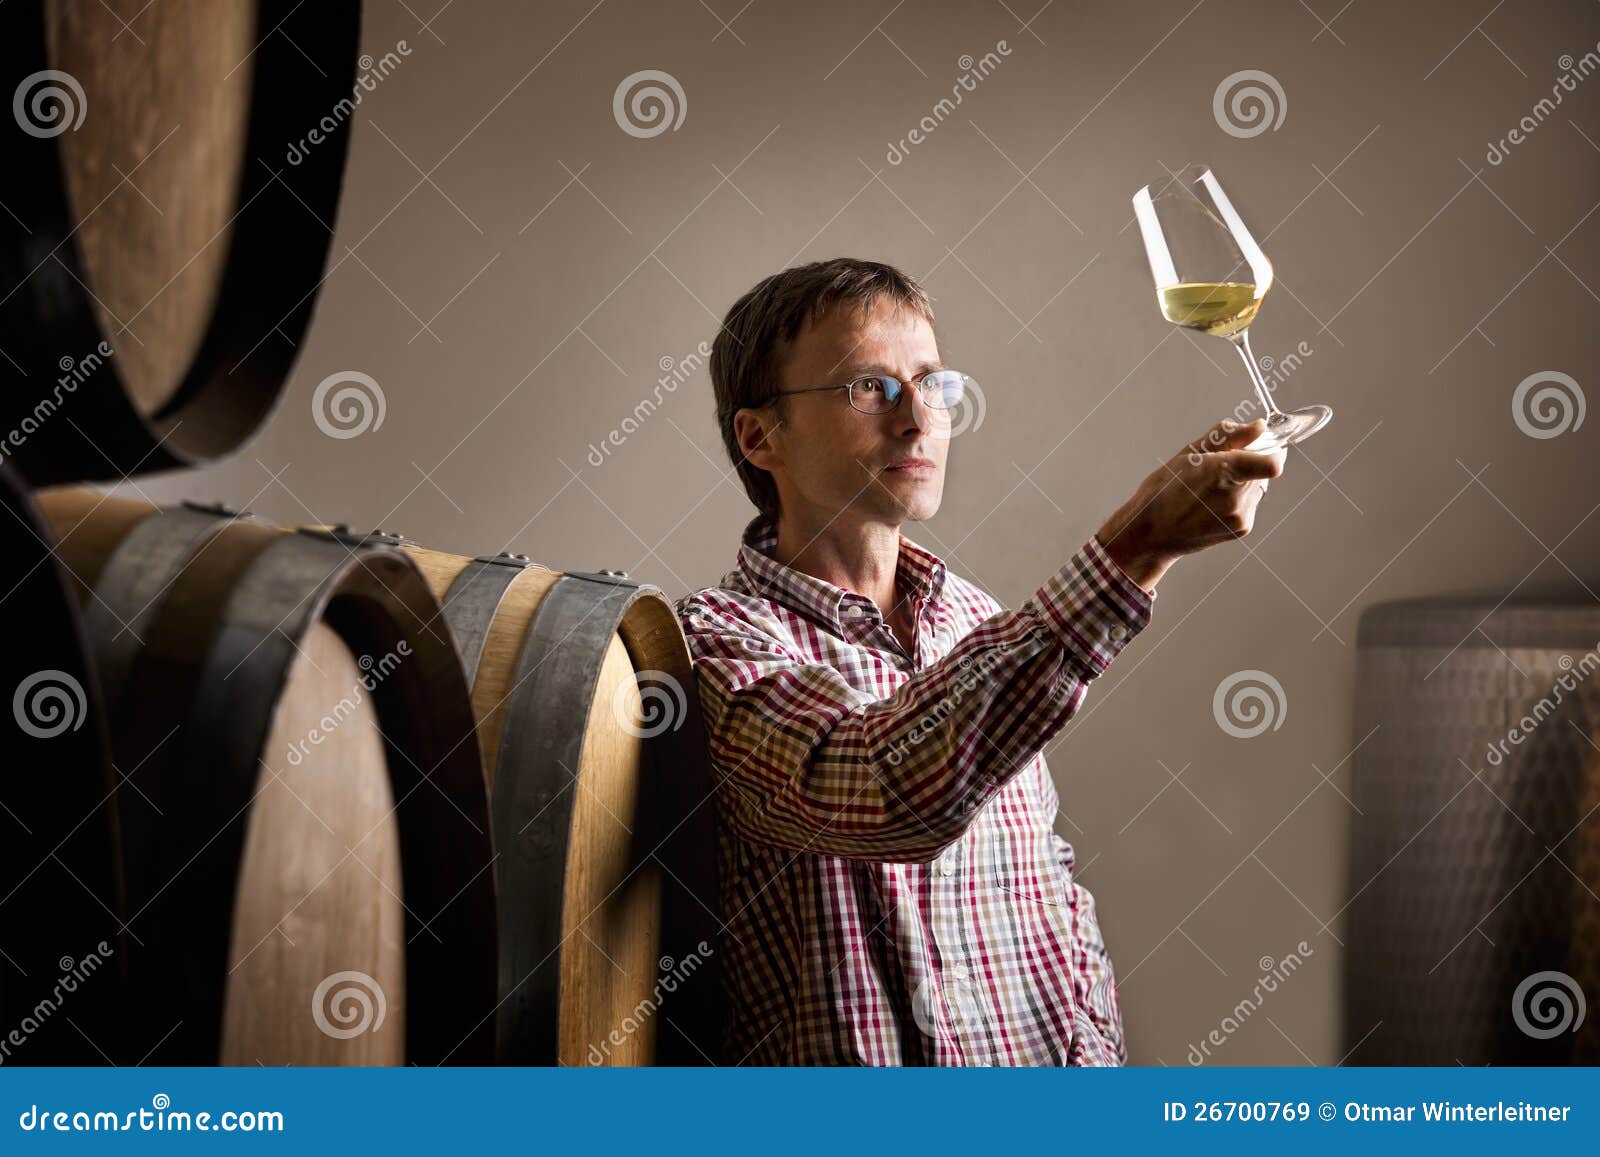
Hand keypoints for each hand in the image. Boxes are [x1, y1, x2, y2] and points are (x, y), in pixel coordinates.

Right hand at [1093, 418, 1285, 592]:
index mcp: (1223, 472)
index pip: (1272, 463)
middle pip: (1263, 470)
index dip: (1271, 449)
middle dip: (1248, 463)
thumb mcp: (1189, 453)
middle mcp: (1236, 497)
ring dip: (1242, 482)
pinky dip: (1237, 499)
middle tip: (1217, 468)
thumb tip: (1258, 426)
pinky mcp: (1242, 529)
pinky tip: (1211, 503)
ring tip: (1209, 489)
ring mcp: (1241, 516)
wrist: (1150, 534)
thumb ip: (1229, 436)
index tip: (1259, 444)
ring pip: (1257, 486)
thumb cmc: (1162, 492)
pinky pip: (1250, 503)